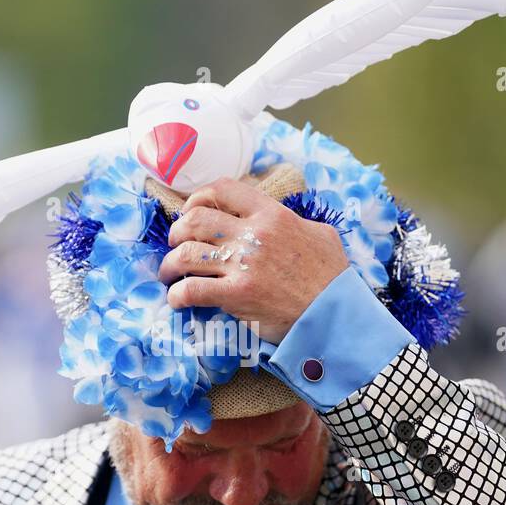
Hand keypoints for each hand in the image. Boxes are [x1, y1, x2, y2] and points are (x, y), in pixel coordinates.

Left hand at [158, 177, 348, 342]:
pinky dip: (177, 295)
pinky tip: (178, 300)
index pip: (223, 190)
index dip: (198, 198)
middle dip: (176, 232)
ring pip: (186, 254)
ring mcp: (243, 265)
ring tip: (169, 274)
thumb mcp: (320, 235)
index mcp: (272, 214)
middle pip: (195, 220)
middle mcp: (254, 234)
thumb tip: (279, 220)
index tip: (192, 212)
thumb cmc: (331, 277)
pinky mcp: (236, 296)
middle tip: (175, 245)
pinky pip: (191, 290)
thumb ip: (294, 222)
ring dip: (169, 265)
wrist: (336, 314)